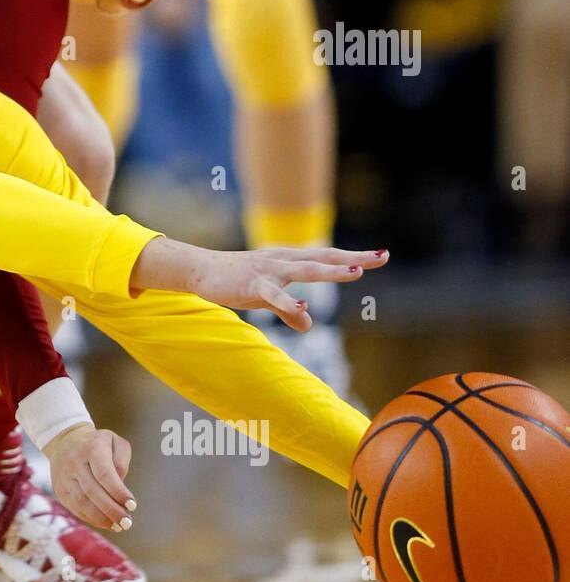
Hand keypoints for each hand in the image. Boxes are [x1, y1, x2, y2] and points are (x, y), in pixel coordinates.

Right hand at [41, 425, 135, 531]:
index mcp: (91, 448)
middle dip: (112, 510)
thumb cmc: (97, 444)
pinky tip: (106, 523)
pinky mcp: (60, 490)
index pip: (104, 474)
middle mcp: (74, 463)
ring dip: (101, 518)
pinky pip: (76, 508)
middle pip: (93, 491)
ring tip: (118, 526)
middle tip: (127, 522)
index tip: (132, 505)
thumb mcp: (115, 441)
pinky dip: (92, 519)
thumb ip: (122, 460)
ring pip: (82, 503)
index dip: (118, 492)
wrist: (65, 441)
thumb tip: (120, 484)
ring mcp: (64, 478)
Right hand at [132, 238, 388, 331]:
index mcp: (289, 261)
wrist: (200, 271)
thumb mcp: (266, 298)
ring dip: (330, 270)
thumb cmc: (235, 281)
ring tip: (356, 271)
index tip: (381, 255)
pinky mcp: (252, 284)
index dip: (353, 257)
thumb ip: (288, 311)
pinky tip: (303, 308)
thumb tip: (308, 325)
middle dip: (353, 258)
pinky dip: (288, 302)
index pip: (327, 257)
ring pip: (305, 271)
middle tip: (381, 257)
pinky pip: (273, 294)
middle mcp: (283, 261)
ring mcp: (268, 270)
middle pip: (324, 258)